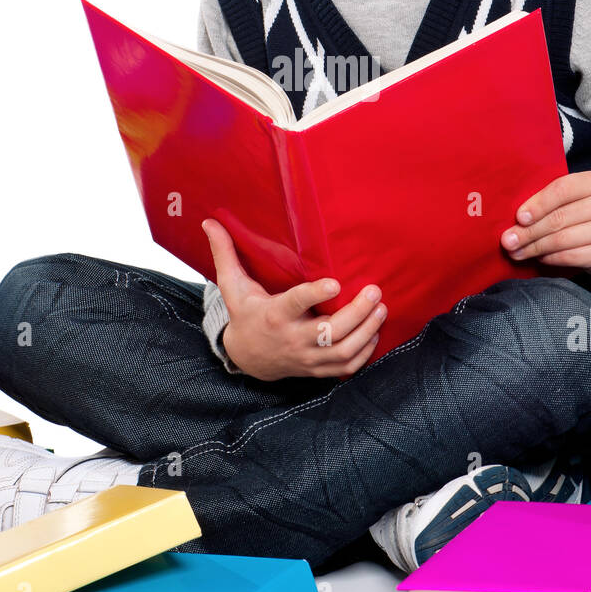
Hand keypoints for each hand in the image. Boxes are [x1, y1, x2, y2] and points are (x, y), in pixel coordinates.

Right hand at [202, 218, 387, 379]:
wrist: (247, 358)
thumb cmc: (245, 314)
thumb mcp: (232, 286)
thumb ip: (225, 254)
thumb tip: (209, 222)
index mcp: (274, 316)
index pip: (296, 305)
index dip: (315, 295)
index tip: (335, 282)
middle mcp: (293, 340)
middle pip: (329, 332)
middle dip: (356, 313)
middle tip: (374, 291)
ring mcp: (307, 358)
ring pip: (343, 351)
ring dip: (367, 331)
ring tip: (381, 308)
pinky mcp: (317, 370)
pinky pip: (346, 367)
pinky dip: (365, 352)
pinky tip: (375, 332)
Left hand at [499, 171, 590, 277]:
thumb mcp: (581, 195)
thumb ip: (554, 199)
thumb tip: (517, 218)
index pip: (561, 189)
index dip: (537, 204)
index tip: (519, 217)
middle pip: (558, 218)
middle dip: (528, 232)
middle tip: (508, 240)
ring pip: (560, 240)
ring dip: (533, 248)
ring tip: (516, 251)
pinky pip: (568, 257)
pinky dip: (549, 258)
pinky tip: (538, 257)